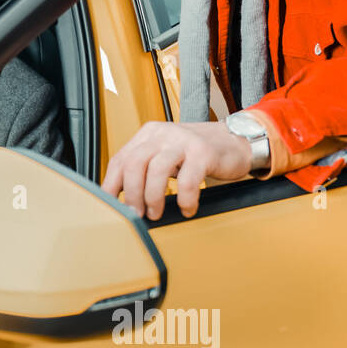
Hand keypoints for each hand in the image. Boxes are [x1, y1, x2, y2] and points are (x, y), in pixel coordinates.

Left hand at [102, 121, 253, 220]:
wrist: (237, 141)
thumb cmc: (198, 153)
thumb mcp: (165, 154)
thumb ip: (145, 169)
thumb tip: (123, 198)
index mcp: (148, 134)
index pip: (120, 160)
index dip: (111, 185)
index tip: (110, 206)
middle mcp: (163, 134)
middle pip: (134, 164)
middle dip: (131, 194)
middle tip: (135, 213)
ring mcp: (183, 141)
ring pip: (157, 170)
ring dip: (153, 197)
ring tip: (156, 213)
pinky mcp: (203, 153)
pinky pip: (188, 180)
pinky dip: (184, 199)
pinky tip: (187, 208)